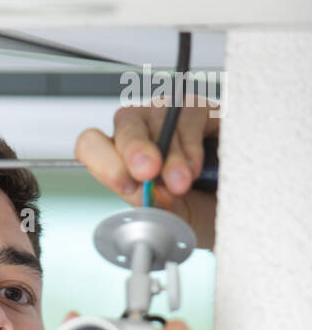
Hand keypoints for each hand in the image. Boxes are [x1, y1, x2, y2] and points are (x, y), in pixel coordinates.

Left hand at [74, 98, 220, 251]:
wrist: (236, 207)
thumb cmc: (199, 211)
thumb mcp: (172, 220)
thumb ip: (154, 209)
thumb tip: (143, 195)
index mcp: (122, 160)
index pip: (93, 146)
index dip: (104, 162)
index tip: (126, 184)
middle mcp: (141, 133)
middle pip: (124, 122)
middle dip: (135, 150)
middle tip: (149, 173)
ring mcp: (168, 117)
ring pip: (156, 117)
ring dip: (170, 155)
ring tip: (182, 182)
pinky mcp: (198, 109)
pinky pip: (187, 114)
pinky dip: (191, 144)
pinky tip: (196, 167)